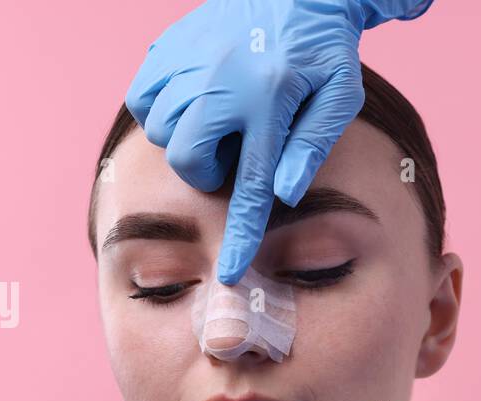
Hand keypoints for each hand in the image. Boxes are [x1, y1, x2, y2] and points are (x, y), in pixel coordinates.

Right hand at [126, 0, 434, 284]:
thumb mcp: (338, 97)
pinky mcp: (168, 46)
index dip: (240, 236)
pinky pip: (143, 97)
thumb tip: (287, 193)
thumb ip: (312, 146)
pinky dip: (161, 109)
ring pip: (160, 129)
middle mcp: (221, 84)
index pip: (250, 187)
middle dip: (205, 169)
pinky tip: (192, 101)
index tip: (230, 273)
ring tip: (218, 119)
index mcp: (267, 103)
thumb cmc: (323, 50)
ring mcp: (188, 62)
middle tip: (233, 151)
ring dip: (185, 137)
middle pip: (187, 159)